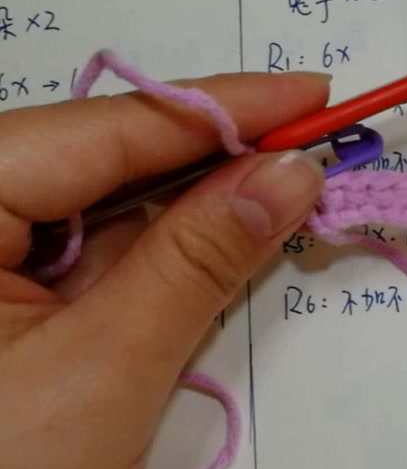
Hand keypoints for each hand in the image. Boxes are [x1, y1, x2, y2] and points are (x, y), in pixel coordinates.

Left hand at [0, 71, 328, 468]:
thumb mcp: (107, 370)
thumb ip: (199, 260)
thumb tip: (288, 176)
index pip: (101, 129)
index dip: (218, 108)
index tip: (309, 97)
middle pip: (104, 158)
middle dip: (215, 157)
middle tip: (314, 149)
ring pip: (105, 206)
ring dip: (197, 207)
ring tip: (285, 196)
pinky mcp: (6, 304)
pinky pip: (96, 255)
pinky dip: (166, 253)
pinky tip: (224, 243)